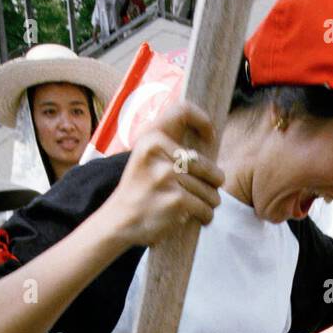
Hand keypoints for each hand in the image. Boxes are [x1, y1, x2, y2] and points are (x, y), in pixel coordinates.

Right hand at [106, 99, 223, 247]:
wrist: (118, 221)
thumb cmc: (139, 191)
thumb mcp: (147, 160)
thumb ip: (171, 148)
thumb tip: (209, 140)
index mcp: (151, 137)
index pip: (185, 111)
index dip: (204, 122)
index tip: (210, 137)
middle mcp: (159, 153)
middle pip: (208, 165)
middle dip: (213, 182)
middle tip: (208, 192)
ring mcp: (167, 176)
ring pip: (210, 190)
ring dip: (209, 202)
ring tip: (198, 207)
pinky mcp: (176, 200)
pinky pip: (205, 207)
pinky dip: (205, 215)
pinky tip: (196, 217)